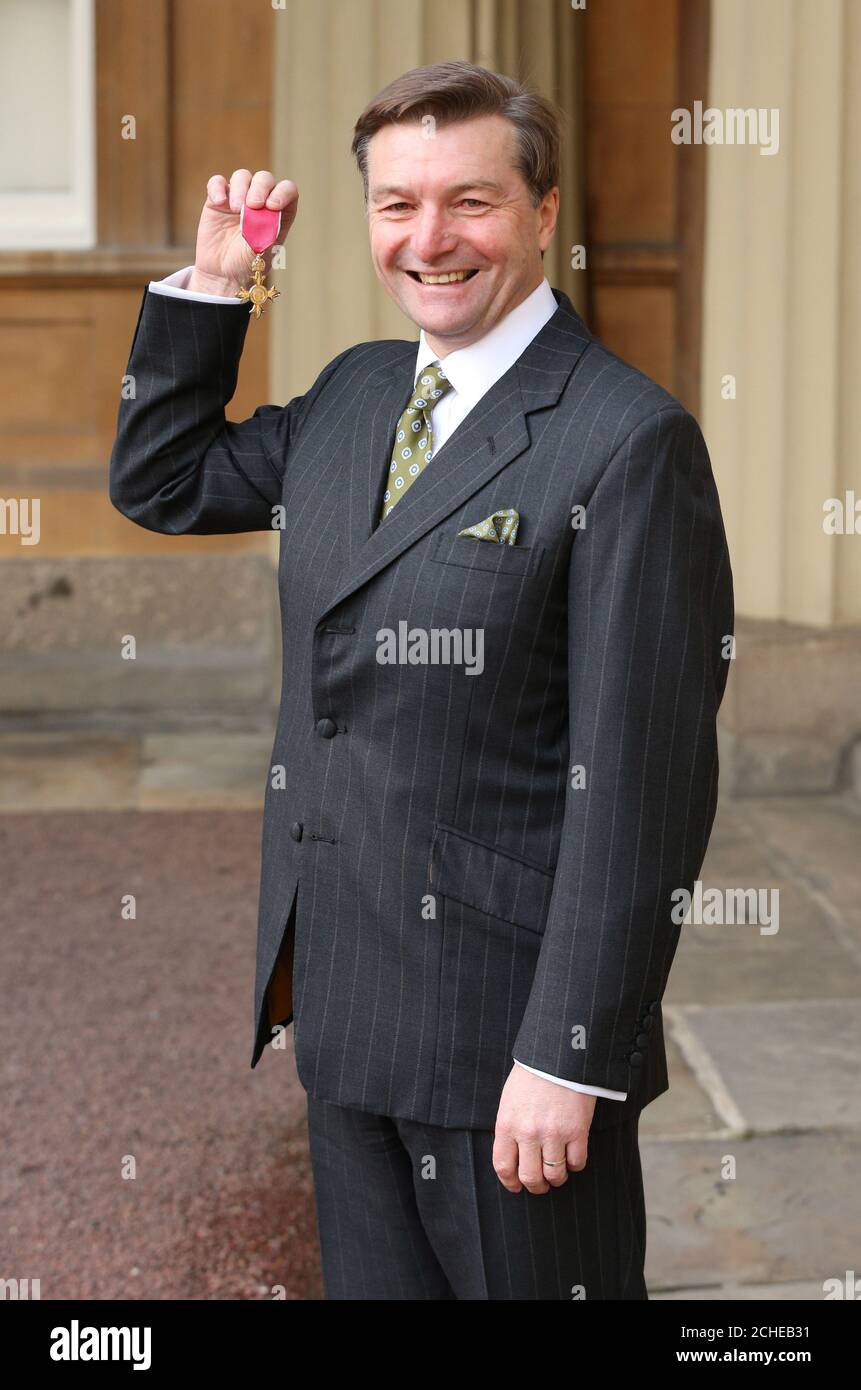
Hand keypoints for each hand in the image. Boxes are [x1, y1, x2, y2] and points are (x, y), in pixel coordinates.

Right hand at [188, 169, 298, 295]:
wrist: (222, 274)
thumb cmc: (248, 265)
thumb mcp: (262, 251)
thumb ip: (266, 230)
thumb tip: (266, 209)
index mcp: (279, 213)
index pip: (287, 190)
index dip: (283, 192)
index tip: (273, 206)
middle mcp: (260, 202)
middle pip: (264, 179)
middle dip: (260, 188)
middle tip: (253, 206)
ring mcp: (239, 198)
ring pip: (242, 176)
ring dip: (240, 188)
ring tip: (236, 209)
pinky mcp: (218, 201)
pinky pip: (218, 182)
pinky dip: (218, 188)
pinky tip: (219, 202)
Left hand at [493, 1065, 596, 1193]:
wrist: (558, 1056)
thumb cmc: (532, 1076)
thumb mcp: (509, 1100)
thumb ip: (509, 1128)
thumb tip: (513, 1155)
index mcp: (507, 1124)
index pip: (503, 1166)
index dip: (509, 1182)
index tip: (515, 1186)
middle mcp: (528, 1132)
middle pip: (530, 1177)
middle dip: (536, 1186)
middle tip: (540, 1185)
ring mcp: (553, 1133)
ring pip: (555, 1174)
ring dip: (556, 1179)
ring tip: (558, 1174)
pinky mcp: (577, 1130)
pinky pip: (577, 1162)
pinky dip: (575, 1165)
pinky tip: (572, 1158)